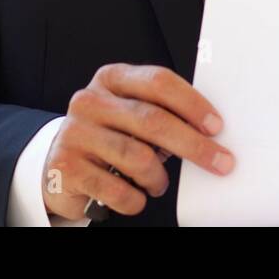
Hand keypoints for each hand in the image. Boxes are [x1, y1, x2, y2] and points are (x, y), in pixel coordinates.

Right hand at [41, 63, 233, 219]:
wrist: (58, 164)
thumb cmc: (108, 136)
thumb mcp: (129, 114)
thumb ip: (160, 113)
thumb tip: (209, 132)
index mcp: (111, 79)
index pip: (158, 81)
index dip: (192, 103)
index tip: (216, 126)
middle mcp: (90, 101)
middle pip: (152, 120)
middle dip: (193, 145)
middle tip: (220, 162)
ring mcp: (75, 133)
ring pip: (138, 158)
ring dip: (158, 178)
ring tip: (157, 183)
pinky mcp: (67, 167)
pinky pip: (118, 190)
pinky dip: (135, 200)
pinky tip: (134, 196)